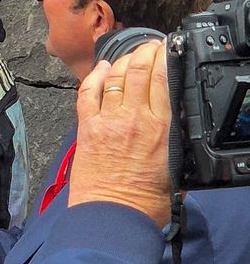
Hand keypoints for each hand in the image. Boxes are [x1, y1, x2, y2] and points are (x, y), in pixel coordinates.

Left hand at [68, 41, 170, 226]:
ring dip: (123, 61)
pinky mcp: (87, 128)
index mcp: (162, 128)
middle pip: (138, 72)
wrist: (113, 216)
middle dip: (144, 53)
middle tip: (149, 47)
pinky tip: (102, 68)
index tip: (166, 49)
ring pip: (115, 78)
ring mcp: (108, 121)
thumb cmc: (145, 201)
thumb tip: (174, 128)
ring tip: (130, 54)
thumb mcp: (175, 167)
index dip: (164, 58)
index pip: (163, 80)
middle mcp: (134, 118)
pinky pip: (88, 93)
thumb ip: (173, 143)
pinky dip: (95, 77)